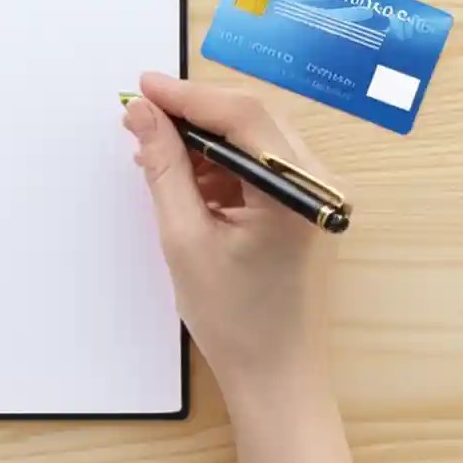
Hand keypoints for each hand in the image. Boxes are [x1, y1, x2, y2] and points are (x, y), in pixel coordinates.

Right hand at [122, 73, 334, 394]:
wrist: (277, 377)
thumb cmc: (235, 320)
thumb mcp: (185, 239)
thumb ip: (164, 168)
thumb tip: (142, 114)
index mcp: (297, 191)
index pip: (242, 116)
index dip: (187, 95)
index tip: (143, 86)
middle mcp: (320, 182)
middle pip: (252, 119)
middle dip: (194, 112)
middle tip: (142, 112)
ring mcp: (316, 194)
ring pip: (254, 139)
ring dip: (204, 140)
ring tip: (154, 151)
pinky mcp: (305, 207)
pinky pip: (259, 166)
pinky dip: (220, 165)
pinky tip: (183, 178)